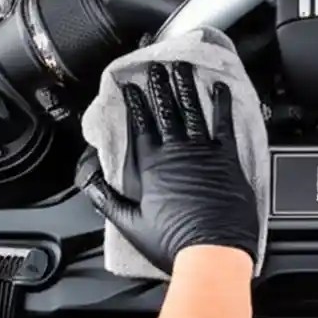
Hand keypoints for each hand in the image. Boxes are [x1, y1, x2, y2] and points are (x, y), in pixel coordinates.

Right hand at [75, 61, 259, 272]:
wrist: (212, 252)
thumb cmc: (173, 242)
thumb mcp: (130, 224)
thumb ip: (108, 200)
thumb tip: (90, 181)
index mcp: (151, 167)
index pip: (140, 125)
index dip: (135, 103)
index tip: (131, 85)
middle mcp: (176, 152)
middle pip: (165, 110)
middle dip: (159, 85)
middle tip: (156, 65)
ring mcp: (203, 152)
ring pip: (192, 110)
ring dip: (186, 85)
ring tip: (182, 66)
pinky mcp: (227, 158)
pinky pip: (224, 124)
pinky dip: (222, 104)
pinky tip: (220, 87)